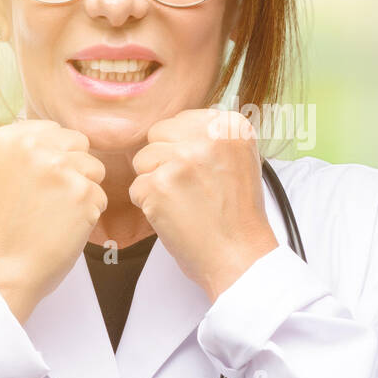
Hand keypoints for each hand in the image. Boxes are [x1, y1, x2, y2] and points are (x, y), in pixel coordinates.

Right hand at [0, 119, 106, 322]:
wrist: (5, 268)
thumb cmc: (8, 225)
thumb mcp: (4, 171)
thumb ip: (30, 147)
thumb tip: (61, 134)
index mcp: (8, 137)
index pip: (55, 131)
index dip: (53, 158)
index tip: (34, 183)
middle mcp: (33, 146)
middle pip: (78, 144)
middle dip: (72, 169)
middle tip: (46, 199)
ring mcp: (59, 168)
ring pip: (94, 168)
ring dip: (83, 190)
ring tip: (54, 212)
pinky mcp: (82, 192)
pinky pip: (101, 195)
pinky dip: (88, 213)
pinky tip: (64, 225)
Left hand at [130, 109, 278, 301]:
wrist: (240, 257)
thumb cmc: (238, 217)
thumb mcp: (240, 161)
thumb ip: (212, 138)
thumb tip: (179, 126)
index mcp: (230, 126)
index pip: (182, 120)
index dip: (182, 148)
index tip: (199, 171)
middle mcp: (207, 137)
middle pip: (158, 135)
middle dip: (165, 161)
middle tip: (189, 189)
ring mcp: (182, 161)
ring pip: (143, 160)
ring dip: (155, 183)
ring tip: (184, 203)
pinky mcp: (159, 186)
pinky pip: (137, 188)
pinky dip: (149, 206)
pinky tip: (175, 217)